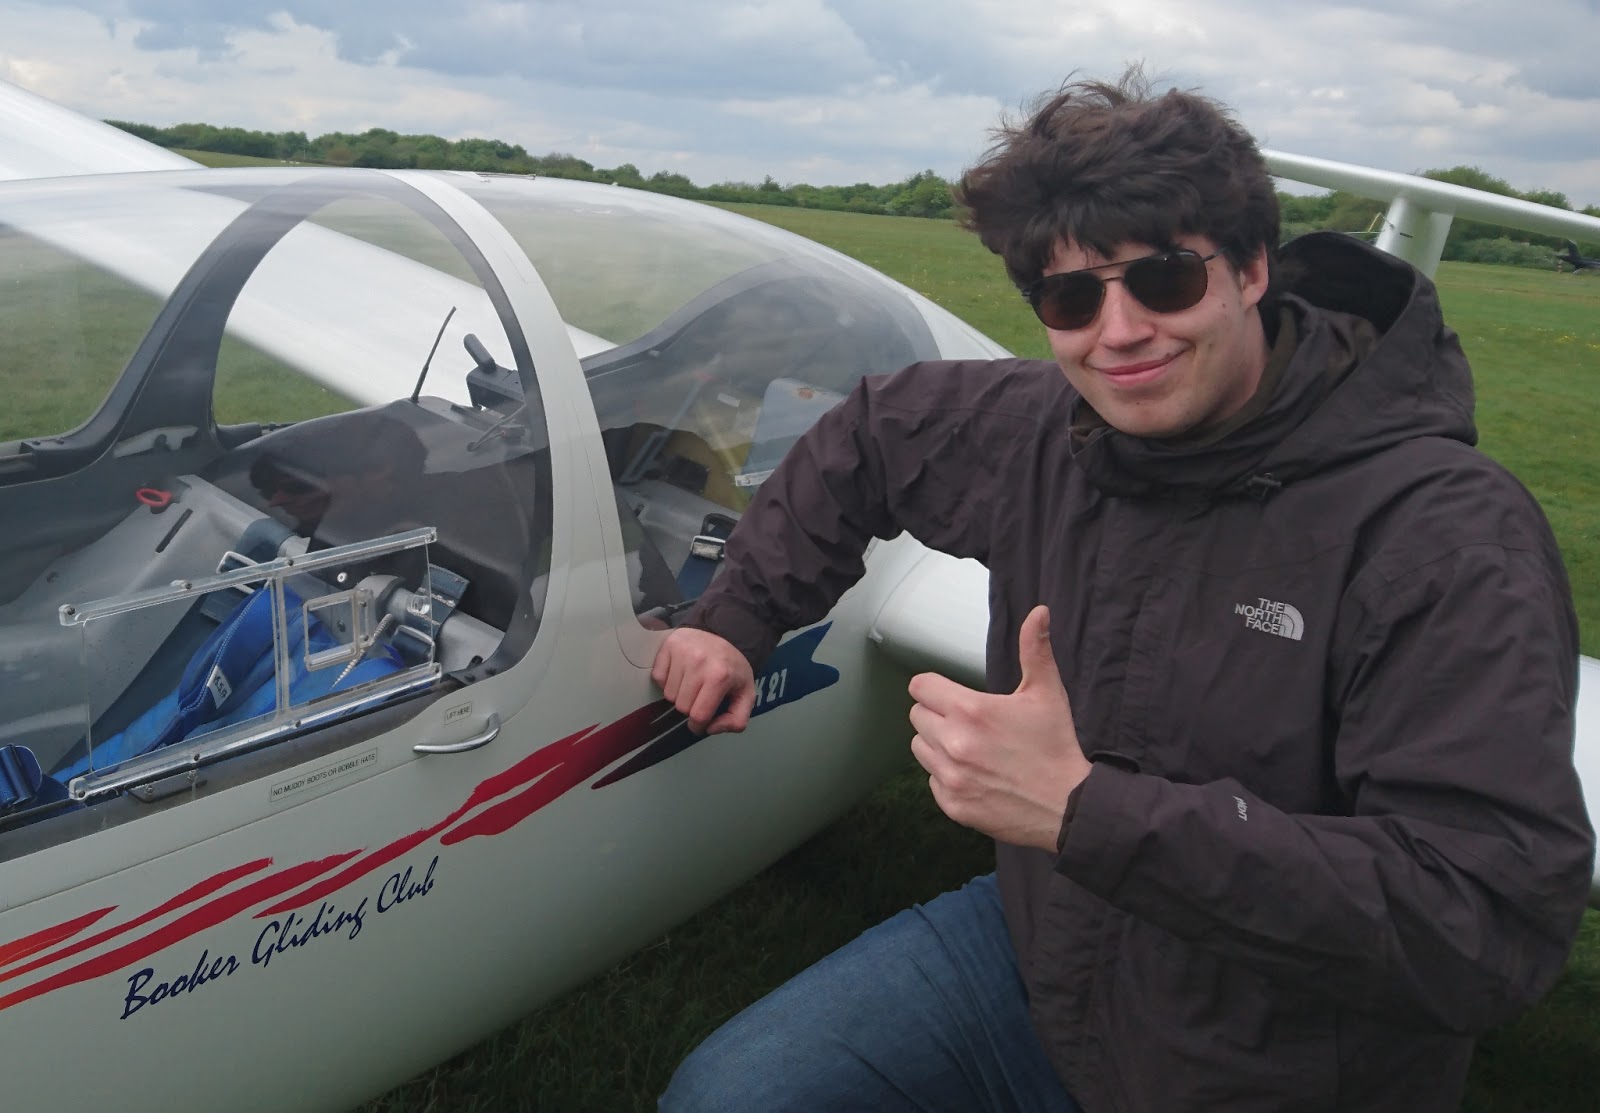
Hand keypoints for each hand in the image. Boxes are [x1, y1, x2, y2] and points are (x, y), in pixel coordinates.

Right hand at [651, 627, 756, 734]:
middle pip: (681, 706)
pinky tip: (681, 672)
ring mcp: (681, 652)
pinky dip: (667, 680)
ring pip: (668, 694)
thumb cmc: (733, 668)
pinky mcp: (668, 646)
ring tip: (692, 682)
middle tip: (700, 695)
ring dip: (679, 694)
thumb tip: (710, 729)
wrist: (726, 634)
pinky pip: (658, 677)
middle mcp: (698, 662)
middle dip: (690, 708)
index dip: (699, 725)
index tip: (702, 722)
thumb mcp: (746, 695)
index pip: (698, 715)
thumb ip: (736, 721)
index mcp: (719, 676)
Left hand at [908, 605, 1091, 850]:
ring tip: (970, 748)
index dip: (935, 687)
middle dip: (938, 715)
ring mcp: (950, 776)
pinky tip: (975, 773)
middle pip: (917, 716)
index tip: (950, 695)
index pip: (921, 687)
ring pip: (920, 748)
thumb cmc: (1055, 746)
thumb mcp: (1046, 692)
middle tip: (968, 723)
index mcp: (970, 711)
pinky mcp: (953, 804)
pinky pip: (931, 781)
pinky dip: (947, 776)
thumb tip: (1038, 613)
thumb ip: (1034, 649)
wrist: (1068, 805)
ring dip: (937, 745)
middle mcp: (953, 743)